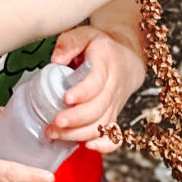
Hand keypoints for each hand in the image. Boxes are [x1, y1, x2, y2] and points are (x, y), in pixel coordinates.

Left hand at [44, 23, 146, 154]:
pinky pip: (114, 137)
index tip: (65, 98)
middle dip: (75, 119)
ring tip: (54, 133)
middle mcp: (113, 87)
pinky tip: (87, 146)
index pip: (97, 81)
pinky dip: (103, 146)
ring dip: (78, 134)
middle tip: (55, 123)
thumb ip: (68, 43)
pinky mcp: (114, 117)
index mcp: (106, 63)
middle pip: (98, 109)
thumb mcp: (84, 34)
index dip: (82, 92)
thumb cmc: (100, 47)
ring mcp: (114, 105)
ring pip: (101, 125)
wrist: (127, 60)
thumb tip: (55, 60)